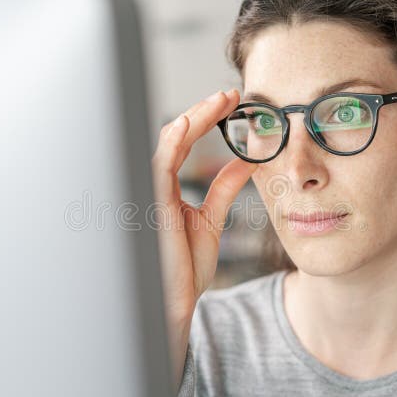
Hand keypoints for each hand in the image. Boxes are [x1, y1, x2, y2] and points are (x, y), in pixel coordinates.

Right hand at [151, 89, 257, 387]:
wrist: (174, 302)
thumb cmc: (185, 269)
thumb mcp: (212, 220)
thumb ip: (225, 188)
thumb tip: (246, 160)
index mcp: (166, 188)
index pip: (183, 142)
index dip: (206, 118)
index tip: (233, 103)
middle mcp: (154, 185)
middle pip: (176, 135)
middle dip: (203, 111)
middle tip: (232, 94)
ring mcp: (150, 193)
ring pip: (168, 143)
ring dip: (195, 117)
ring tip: (222, 100)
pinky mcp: (150, 204)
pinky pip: (159, 166)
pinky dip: (173, 142)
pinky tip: (191, 122)